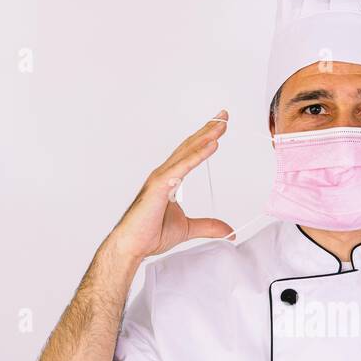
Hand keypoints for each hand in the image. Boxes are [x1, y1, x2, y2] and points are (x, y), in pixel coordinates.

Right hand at [109, 110, 234, 260]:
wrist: (132, 245)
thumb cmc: (149, 234)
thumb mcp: (187, 228)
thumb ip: (207, 226)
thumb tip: (228, 230)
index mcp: (170, 180)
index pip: (190, 154)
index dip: (205, 139)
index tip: (219, 127)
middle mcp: (164, 174)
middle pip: (190, 146)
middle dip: (208, 129)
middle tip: (224, 115)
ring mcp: (161, 178)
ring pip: (187, 151)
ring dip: (205, 136)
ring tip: (221, 124)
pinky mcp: (159, 186)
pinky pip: (182, 167)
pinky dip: (197, 155)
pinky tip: (211, 145)